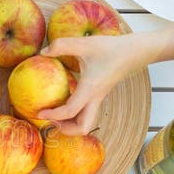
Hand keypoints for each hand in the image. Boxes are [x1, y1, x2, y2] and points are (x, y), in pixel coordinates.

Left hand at [36, 32, 159, 134]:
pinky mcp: (99, 95)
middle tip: (49, 119)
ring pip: (86, 122)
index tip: (39, 112)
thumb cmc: (111, 48)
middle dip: (65, 129)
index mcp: (90, 89)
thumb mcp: (84, 43)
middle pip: (82, 127)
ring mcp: (98, 98)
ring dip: (70, 124)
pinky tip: (63, 101)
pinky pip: (86, 112)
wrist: (134, 52)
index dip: (53, 115)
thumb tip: (42, 51)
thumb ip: (62, 45)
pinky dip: (74, 114)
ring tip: (54, 114)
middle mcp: (95, 98)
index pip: (70, 111)